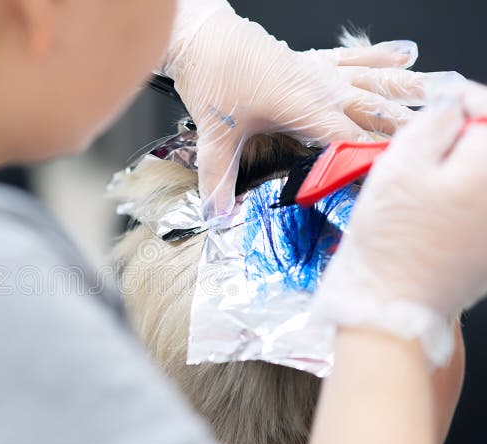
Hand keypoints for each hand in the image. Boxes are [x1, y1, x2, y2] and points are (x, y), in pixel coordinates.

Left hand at [163, 1, 458, 216]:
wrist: (200, 35)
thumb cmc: (211, 76)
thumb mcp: (215, 134)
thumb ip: (218, 177)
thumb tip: (217, 214)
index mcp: (302, 106)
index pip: (348, 139)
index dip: (372, 157)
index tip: (396, 173)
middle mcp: (317, 86)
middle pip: (372, 108)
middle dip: (402, 125)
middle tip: (433, 136)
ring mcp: (316, 68)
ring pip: (371, 79)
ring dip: (404, 88)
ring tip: (437, 93)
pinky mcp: (308, 58)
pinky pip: (354, 56)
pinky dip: (380, 56)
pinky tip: (405, 53)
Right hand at [313, 82, 486, 366]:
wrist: (392, 305)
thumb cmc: (391, 243)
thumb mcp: (399, 164)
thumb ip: (435, 122)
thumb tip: (454, 105)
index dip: (466, 103)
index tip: (444, 107)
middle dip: (466, 141)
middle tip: (430, 150)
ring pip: (481, 181)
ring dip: (464, 172)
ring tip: (426, 187)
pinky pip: (480, 210)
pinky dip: (465, 202)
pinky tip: (435, 215)